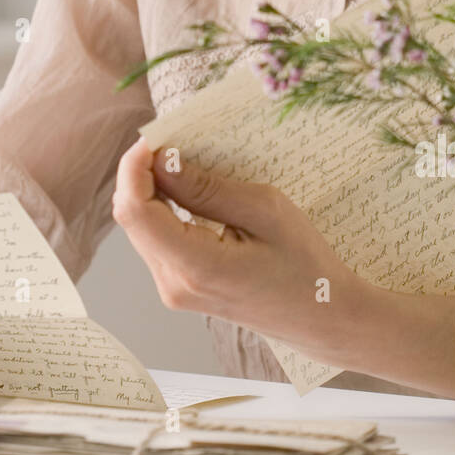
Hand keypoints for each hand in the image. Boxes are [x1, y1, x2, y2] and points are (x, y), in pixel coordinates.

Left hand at [110, 136, 366, 364]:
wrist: (323, 317)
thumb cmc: (305, 265)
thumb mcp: (264, 211)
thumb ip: (207, 188)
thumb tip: (163, 161)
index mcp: (195, 266)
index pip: (134, 210)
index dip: (134, 167)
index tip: (157, 137)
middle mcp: (173, 283)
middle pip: (131, 217)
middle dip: (143, 173)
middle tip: (174, 142)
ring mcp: (173, 290)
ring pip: (140, 227)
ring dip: (152, 189)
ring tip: (184, 162)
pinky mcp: (179, 287)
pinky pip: (156, 239)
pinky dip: (163, 209)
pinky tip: (187, 191)